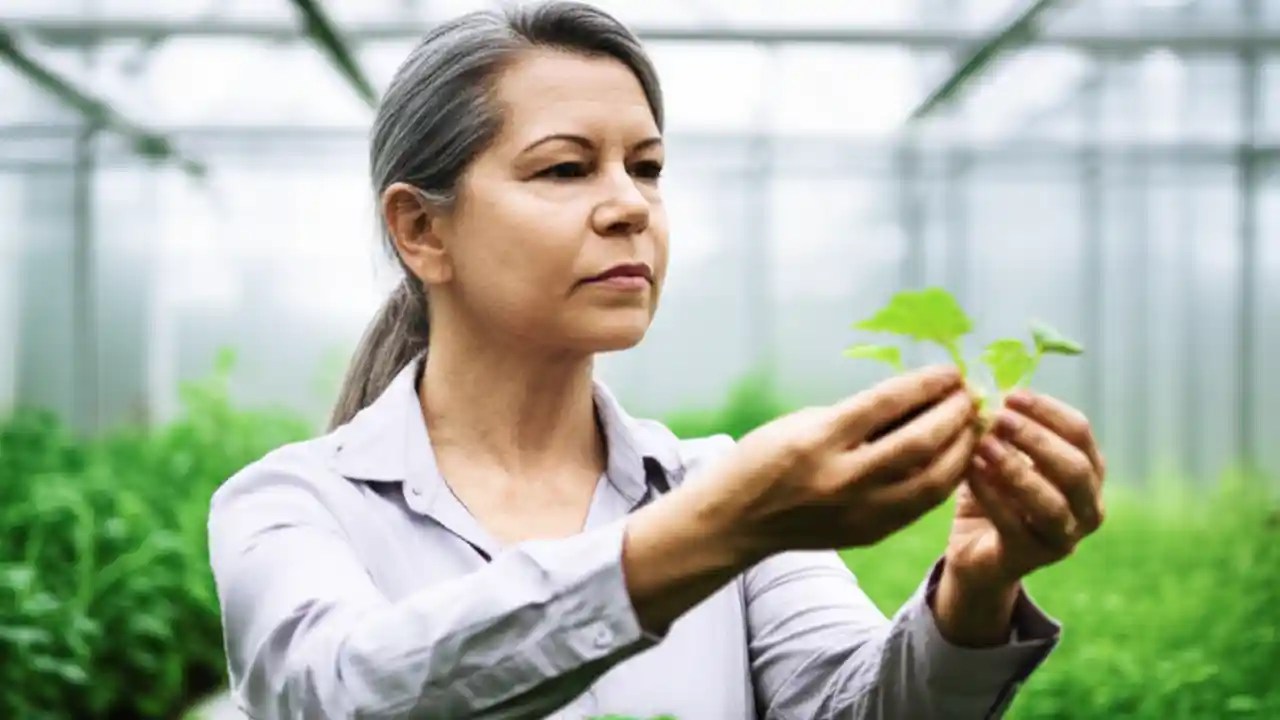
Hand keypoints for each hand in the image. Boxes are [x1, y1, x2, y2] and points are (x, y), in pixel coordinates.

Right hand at [706, 365, 979, 560]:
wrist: (734, 521)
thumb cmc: (764, 458)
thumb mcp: (802, 422)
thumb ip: (856, 414)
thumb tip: (916, 398)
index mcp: (819, 440)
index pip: (887, 404)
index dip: (926, 384)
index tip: (950, 371)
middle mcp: (843, 478)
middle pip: (919, 443)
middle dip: (954, 414)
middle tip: (971, 395)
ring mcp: (860, 512)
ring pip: (932, 479)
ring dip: (962, 448)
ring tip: (974, 425)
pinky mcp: (870, 533)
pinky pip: (922, 503)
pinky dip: (946, 477)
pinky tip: (957, 458)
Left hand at [944, 389, 1106, 590]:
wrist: (976, 552)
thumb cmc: (995, 494)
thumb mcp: (1006, 456)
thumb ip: (1008, 430)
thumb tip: (992, 389)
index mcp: (1089, 473)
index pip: (1081, 433)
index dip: (1047, 410)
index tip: (1011, 394)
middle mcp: (1088, 507)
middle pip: (1074, 468)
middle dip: (1035, 439)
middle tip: (997, 418)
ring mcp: (1064, 538)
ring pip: (1050, 503)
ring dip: (1016, 469)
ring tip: (984, 445)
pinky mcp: (1031, 558)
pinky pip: (1014, 525)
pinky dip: (991, 495)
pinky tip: (970, 472)